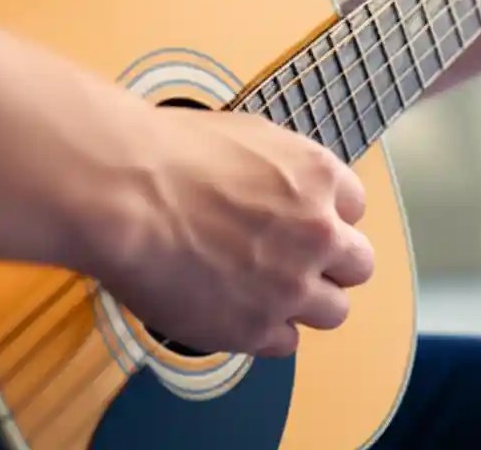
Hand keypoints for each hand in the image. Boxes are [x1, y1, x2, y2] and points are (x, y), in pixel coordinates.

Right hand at [83, 107, 373, 357]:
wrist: (122, 195)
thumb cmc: (165, 155)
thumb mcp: (246, 136)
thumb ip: (285, 172)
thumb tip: (287, 189)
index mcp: (318, 178)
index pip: (355, 208)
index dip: (325, 216)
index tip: (301, 223)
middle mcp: (317, 233)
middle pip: (357, 265)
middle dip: (330, 263)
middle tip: (293, 262)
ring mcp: (290, 286)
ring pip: (334, 311)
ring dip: (306, 302)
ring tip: (264, 291)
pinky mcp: (256, 328)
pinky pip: (285, 342)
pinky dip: (265, 330)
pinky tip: (234, 309)